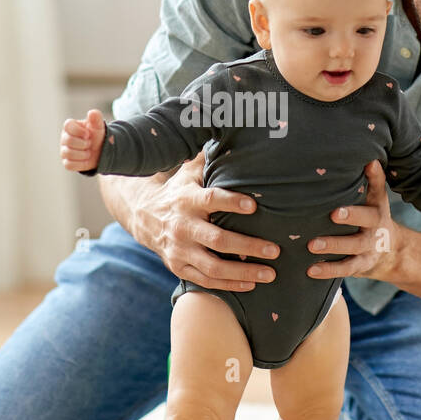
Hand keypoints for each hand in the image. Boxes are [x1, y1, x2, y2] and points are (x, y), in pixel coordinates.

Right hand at [60, 110, 105, 171]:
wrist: (101, 151)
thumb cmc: (97, 136)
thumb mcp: (98, 126)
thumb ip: (96, 118)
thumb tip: (92, 113)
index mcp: (70, 127)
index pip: (68, 126)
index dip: (79, 131)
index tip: (88, 134)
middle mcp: (65, 138)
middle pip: (68, 141)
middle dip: (83, 144)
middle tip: (90, 143)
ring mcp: (64, 150)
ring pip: (68, 153)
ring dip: (83, 154)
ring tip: (89, 152)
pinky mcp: (67, 162)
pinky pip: (69, 164)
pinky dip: (80, 163)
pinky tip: (86, 160)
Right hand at [137, 150, 281, 292]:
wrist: (144, 216)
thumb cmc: (180, 190)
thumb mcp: (190, 172)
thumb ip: (210, 159)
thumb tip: (236, 134)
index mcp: (188, 200)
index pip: (212, 200)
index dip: (232, 202)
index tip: (254, 205)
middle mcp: (183, 226)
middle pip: (218, 240)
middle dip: (249, 246)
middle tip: (276, 250)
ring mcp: (180, 250)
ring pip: (214, 267)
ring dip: (244, 272)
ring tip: (271, 274)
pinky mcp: (179, 268)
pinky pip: (207, 281)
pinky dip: (230, 285)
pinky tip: (252, 284)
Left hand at [306, 160, 403, 280]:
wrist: (392, 252)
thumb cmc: (369, 217)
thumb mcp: (372, 198)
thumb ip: (364, 180)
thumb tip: (358, 155)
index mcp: (376, 203)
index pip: (378, 187)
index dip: (374, 176)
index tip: (368, 164)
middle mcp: (376, 223)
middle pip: (366, 218)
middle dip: (351, 215)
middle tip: (333, 213)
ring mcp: (369, 246)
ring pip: (353, 246)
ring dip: (333, 245)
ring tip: (312, 245)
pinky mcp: (362, 264)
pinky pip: (346, 268)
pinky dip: (328, 270)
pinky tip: (311, 269)